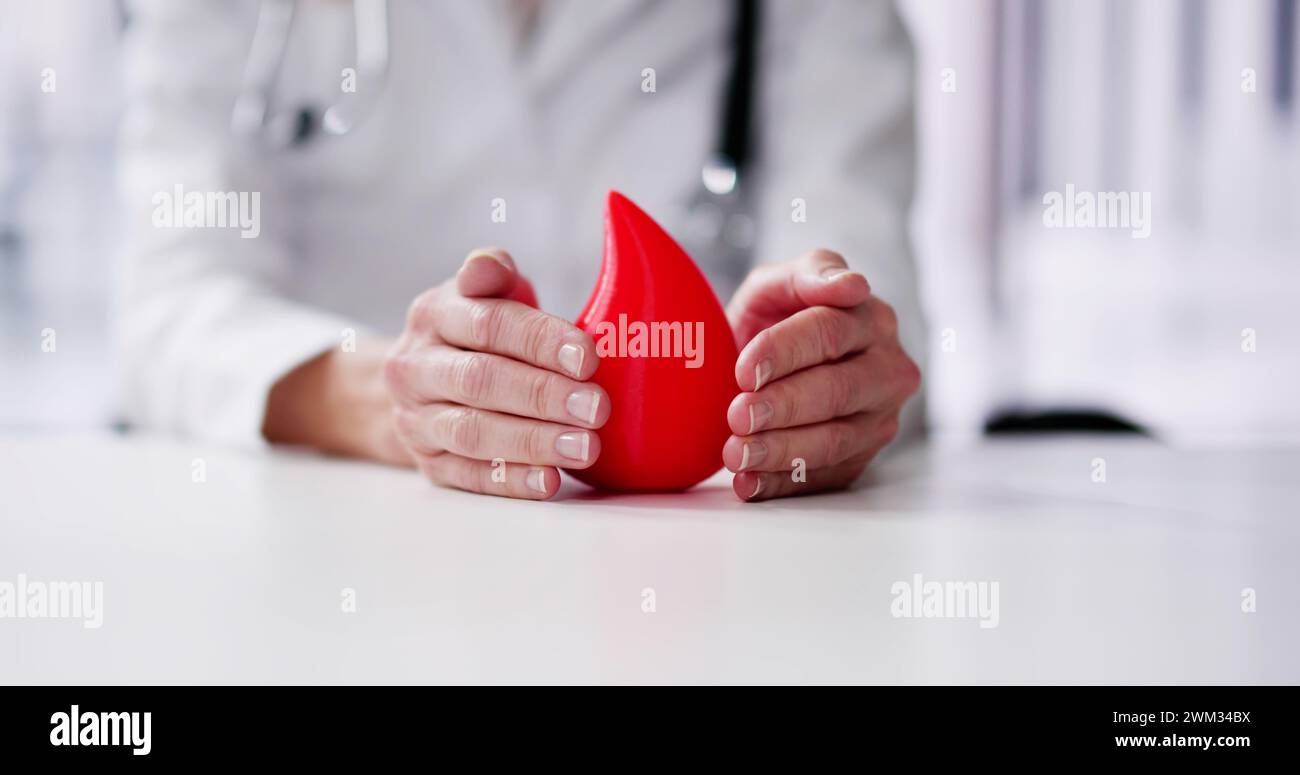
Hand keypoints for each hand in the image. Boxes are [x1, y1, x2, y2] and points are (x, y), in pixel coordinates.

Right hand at [263, 248, 606, 499]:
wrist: (419, 381)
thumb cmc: (475, 329)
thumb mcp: (483, 292)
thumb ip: (493, 274)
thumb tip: (490, 265)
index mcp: (434, 314)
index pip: (488, 323)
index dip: (540, 340)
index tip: (588, 358)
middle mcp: (415, 366)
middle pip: (480, 381)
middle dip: (542, 395)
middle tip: (597, 408)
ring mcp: (417, 419)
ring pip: (473, 433)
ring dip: (533, 442)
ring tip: (585, 447)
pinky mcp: (428, 464)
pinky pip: (468, 477)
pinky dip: (511, 481)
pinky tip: (551, 481)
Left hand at [723, 249, 919, 500]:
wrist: (770, 370)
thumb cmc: (777, 322)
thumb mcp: (780, 286)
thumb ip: (808, 273)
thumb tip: (851, 284)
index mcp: (871, 320)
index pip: (831, 332)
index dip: (785, 351)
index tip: (743, 369)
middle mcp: (886, 371)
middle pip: (837, 390)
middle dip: (783, 405)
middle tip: (738, 415)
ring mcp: (878, 421)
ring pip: (835, 440)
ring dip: (780, 451)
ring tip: (735, 453)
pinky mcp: (858, 461)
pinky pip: (823, 479)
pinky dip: (781, 484)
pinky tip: (748, 483)